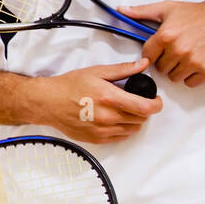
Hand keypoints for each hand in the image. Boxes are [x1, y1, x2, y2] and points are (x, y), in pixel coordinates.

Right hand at [30, 58, 162, 143]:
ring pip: (133, 129)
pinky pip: (121, 137)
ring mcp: (102, 130)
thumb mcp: (96, 72)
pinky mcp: (97, 139)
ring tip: (124, 110)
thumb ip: (123, 69)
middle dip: (144, 110)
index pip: (145, 108)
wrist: (48, 102)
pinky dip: (123, 129)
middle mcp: (107, 117)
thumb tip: (143, 64)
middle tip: (136, 102)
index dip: (156, 104)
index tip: (155, 100)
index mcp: (110, 98)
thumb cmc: (69, 86)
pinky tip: (114, 119)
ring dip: (134, 120)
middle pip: (141, 119)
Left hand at [119, 0, 204, 86]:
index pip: (147, 57)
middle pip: (161, 69)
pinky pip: (192, 83)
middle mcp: (179, 50)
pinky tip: (198, 63)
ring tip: (188, 56)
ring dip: (180, 70)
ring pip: (175, 77)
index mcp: (166, 36)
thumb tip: (122, 10)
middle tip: (177, 51)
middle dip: (167, 61)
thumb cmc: (199, 13)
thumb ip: (142, 12)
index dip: (153, 54)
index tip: (160, 51)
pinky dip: (194, 76)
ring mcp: (194, 62)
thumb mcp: (167, 9)